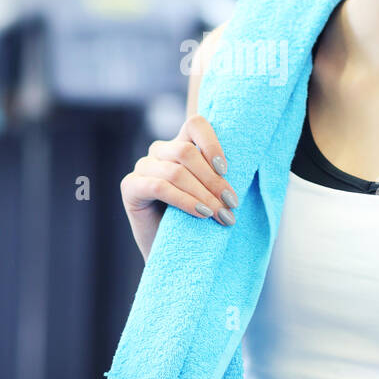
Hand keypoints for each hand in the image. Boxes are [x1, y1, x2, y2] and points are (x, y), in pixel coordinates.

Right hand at [120, 113, 239, 261]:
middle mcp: (159, 152)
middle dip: (213, 179)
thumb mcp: (212, 192)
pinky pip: (159, 187)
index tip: (226, 170)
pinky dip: (184, 200)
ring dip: (203, 194)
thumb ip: (221, 175)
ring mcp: (142, 168)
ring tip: (220, 214)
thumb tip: (248, 167)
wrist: (173, 253)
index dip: (212, 143)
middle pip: (187, 151)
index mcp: (180, 144)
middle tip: (231, 203)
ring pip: (175, 171)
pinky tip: (201, 214)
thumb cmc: (197, 220)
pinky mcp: (130, 187)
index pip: (195, 125)